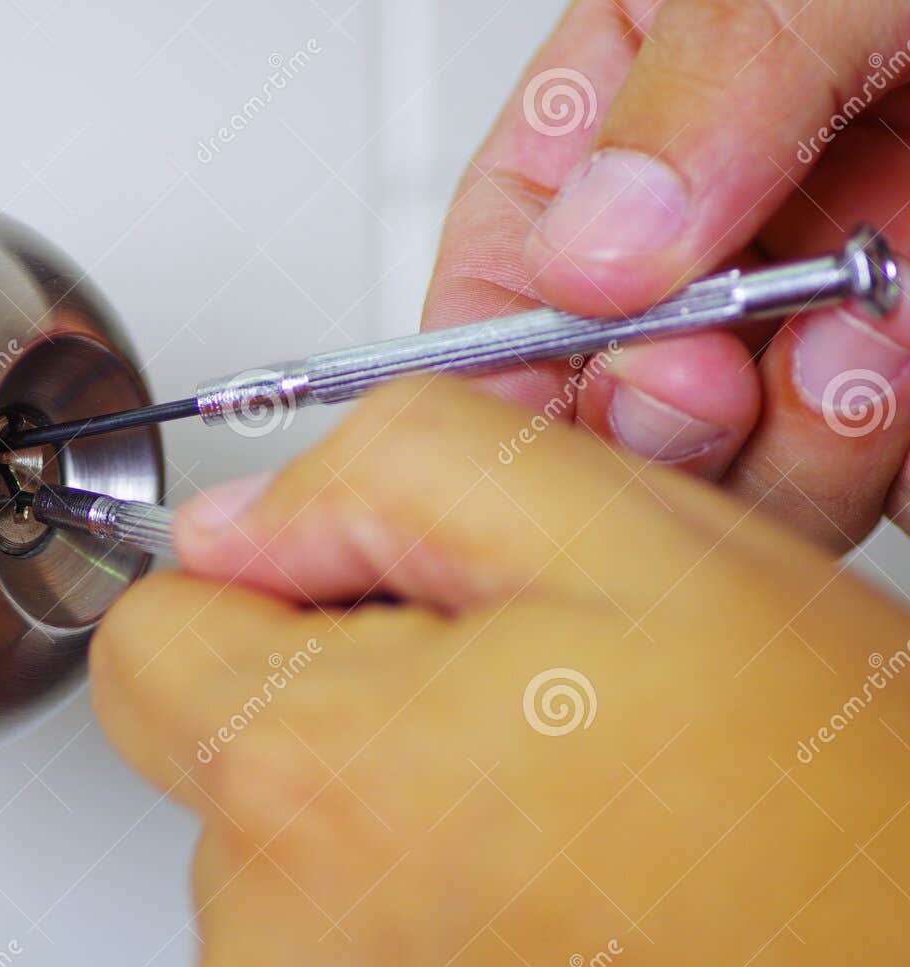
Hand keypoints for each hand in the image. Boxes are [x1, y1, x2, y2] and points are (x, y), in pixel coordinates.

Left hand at [92, 378, 909, 966]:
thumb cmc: (823, 818)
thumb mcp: (622, 539)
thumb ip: (387, 476)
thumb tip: (236, 522)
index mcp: (307, 778)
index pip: (146, 634)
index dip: (263, 589)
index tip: (370, 603)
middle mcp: (269, 943)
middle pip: (203, 747)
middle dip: (319, 700)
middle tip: (503, 712)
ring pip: (264, 851)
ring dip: (372, 814)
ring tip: (545, 819)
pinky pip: (312, 950)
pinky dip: (399, 910)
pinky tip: (532, 902)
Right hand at [426, 0, 909, 550]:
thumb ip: (711, 77)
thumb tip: (593, 247)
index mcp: (643, 110)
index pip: (504, 277)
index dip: (503, 365)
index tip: (554, 408)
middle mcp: (731, 226)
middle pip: (614, 407)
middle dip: (658, 421)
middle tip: (716, 383)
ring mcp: (840, 312)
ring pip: (750, 473)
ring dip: (798, 451)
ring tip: (870, 348)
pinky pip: (891, 484)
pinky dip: (898, 459)